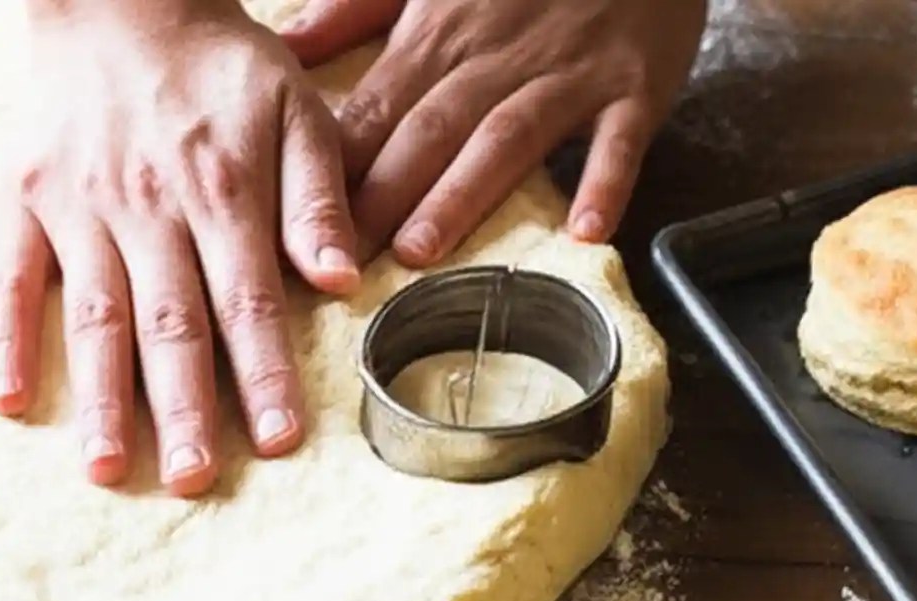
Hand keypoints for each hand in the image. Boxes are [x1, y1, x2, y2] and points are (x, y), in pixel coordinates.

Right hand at [0, 0, 358, 495]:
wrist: (125, 1)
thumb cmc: (223, 64)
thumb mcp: (297, 111)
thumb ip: (317, 199)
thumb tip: (341, 280)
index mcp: (224, 194)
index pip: (250, 304)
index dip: (267, 375)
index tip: (281, 440)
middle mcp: (150, 210)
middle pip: (171, 326)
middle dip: (184, 409)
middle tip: (192, 481)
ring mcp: (79, 207)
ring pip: (95, 317)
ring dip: (100, 396)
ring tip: (105, 468)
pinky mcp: (23, 197)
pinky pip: (6, 274)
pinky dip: (2, 336)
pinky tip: (1, 399)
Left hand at [281, 0, 705, 262]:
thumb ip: (353, 7)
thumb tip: (283, 46)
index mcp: (440, 32)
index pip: (376, 109)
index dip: (335, 168)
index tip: (299, 224)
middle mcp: (497, 57)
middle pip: (430, 130)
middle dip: (380, 195)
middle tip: (341, 259)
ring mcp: (567, 74)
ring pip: (505, 137)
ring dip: (462, 193)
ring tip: (421, 251)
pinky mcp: (632, 86)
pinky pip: (620, 137)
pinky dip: (606, 181)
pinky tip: (587, 230)